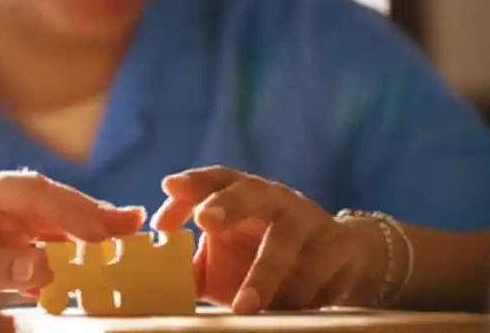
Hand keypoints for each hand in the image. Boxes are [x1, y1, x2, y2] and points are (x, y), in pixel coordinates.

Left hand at [0, 170, 146, 290]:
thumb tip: (45, 269)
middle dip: (90, 217)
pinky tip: (95, 274)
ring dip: (86, 242)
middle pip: (49, 207)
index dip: (69, 208)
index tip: (102, 230)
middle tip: (133, 226)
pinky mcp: (2, 260)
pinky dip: (67, 269)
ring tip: (126, 247)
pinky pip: (41, 260)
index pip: (30, 190)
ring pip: (51, 232)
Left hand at [151, 166, 385, 313]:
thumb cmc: (263, 256)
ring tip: (243, 305)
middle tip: (204, 221)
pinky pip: (319, 268)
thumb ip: (189, 266)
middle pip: (250, 191)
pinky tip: (286, 311)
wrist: (342, 259)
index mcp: (241, 194)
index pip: (216, 178)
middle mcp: (273, 199)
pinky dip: (301, 292)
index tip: (168, 188)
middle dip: (227, 202)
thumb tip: (148, 282)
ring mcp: (307, 220)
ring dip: (264, 273)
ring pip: (285, 238)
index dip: (193, 183)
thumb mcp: (224, 258)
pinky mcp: (337, 246)